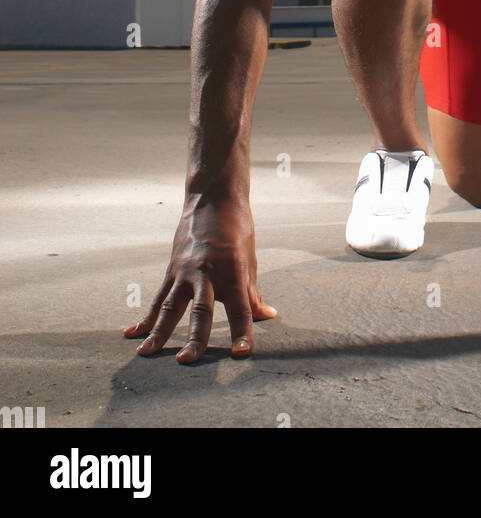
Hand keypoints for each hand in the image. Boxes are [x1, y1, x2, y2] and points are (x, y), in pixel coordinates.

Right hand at [123, 191, 276, 363]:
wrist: (213, 197)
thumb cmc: (237, 227)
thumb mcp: (249, 257)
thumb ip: (252, 291)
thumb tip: (266, 316)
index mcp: (232, 268)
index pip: (240, 306)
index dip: (243, 331)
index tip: (242, 354)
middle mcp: (207, 271)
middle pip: (201, 310)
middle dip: (195, 338)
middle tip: (187, 361)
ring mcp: (185, 270)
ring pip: (170, 306)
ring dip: (159, 332)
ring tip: (146, 354)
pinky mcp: (172, 269)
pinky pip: (157, 297)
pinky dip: (146, 317)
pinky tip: (133, 332)